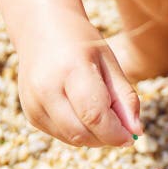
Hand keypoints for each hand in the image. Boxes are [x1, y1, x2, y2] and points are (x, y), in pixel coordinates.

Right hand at [17, 9, 141, 146]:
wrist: (40, 29)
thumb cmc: (81, 45)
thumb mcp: (110, 63)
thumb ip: (125, 98)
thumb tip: (136, 132)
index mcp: (70, 70)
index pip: (94, 115)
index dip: (115, 132)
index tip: (130, 136)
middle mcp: (46, 89)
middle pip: (82, 134)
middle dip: (106, 138)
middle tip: (120, 129)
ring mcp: (34, 104)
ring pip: (72, 139)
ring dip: (94, 137)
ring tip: (101, 114)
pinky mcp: (30, 114)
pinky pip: (62, 136)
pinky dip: (79, 132)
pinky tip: (81, 111)